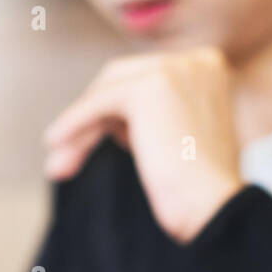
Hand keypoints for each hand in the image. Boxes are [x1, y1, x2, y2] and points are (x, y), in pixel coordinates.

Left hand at [44, 47, 244, 242]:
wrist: (216, 211)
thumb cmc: (203, 194)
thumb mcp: (183, 141)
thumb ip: (157, 120)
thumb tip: (110, 123)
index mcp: (208, 68)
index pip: (144, 80)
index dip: (114, 114)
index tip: (89, 146)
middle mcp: (195, 61)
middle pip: (121, 82)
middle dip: (90, 121)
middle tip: (65, 162)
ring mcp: (173, 70)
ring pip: (106, 93)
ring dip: (79, 130)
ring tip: (59, 165)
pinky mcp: (148, 88)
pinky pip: (97, 103)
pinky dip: (73, 124)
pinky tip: (54, 146)